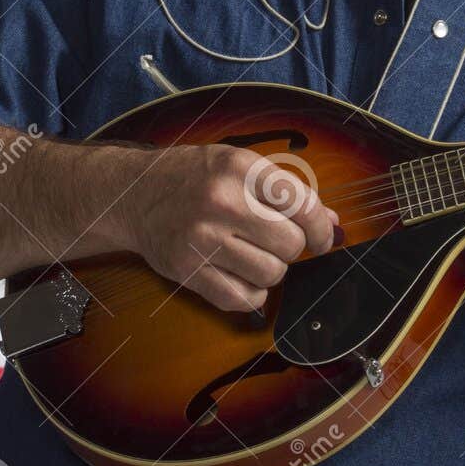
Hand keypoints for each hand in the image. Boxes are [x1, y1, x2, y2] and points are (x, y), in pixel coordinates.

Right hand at [114, 144, 339, 312]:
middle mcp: (220, 202)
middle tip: (276, 240)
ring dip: (271, 270)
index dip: (321, 229)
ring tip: (252, 253)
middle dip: (292, 248)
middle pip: (291, 245)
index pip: (302, 205)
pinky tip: (239, 273)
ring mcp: (201, 239)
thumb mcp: (240, 166)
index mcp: (239, 168)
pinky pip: (243, 300)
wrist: (133, 194)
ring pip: (271, 275)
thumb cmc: (195, 178)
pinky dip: (251, 293)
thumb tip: (331, 225)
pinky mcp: (187, 271)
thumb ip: (286, 192)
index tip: (322, 238)